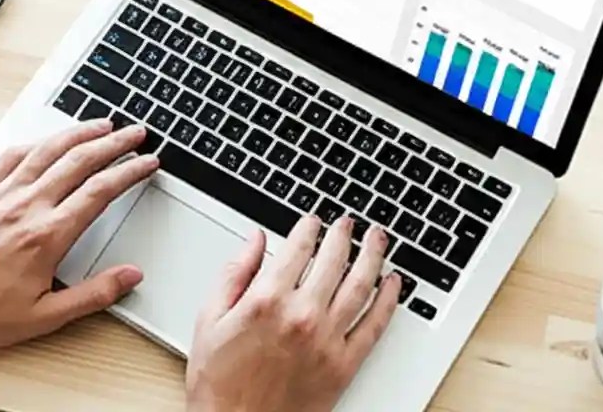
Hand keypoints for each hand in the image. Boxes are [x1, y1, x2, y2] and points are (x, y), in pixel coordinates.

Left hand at [0, 120, 158, 356]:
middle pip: (79, 160)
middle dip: (113, 143)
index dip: (130, 172)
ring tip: (102, 124)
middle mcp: (25, 208)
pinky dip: (35, 143)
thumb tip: (132, 275)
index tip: (148, 162)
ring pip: (46, 150)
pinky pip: (10, 157)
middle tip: (136, 133)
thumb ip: (95, 293)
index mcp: (47, 236)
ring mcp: (0, 197)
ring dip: (78, 132)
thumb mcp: (48, 316)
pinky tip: (48, 140)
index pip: (100, 191)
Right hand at [186, 216, 400, 411]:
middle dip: (343, 234)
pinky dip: (388, 301)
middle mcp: (302, 316)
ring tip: (378, 238)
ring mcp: (327, 340)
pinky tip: (392, 284)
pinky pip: (374, 325)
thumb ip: (234, 273)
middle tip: (348, 223)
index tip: (313, 220)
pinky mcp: (344, 365)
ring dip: (373, 256)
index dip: (308, 227)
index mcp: (266, 300)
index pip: (298, 248)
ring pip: (360, 286)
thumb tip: (255, 240)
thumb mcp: (209, 318)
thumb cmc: (219, 382)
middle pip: (333, 260)